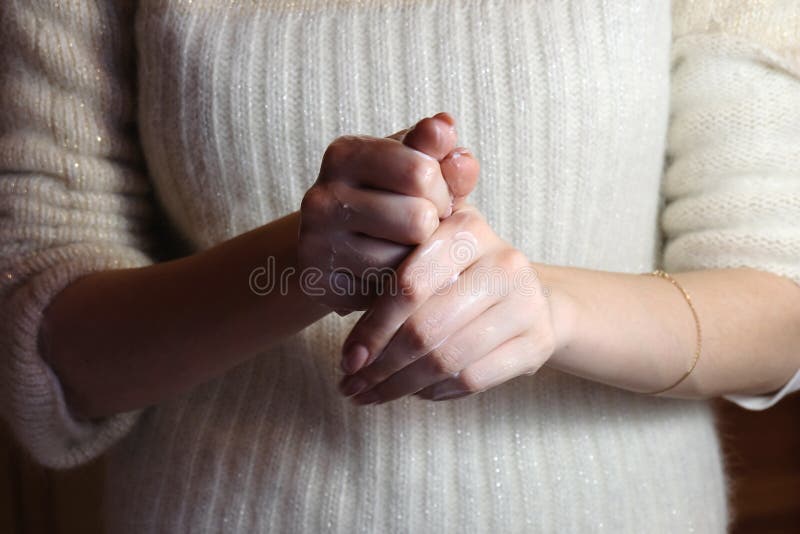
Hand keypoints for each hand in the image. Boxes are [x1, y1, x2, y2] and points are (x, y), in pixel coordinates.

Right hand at [298, 113, 478, 313]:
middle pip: (417, 219)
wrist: (339, 246)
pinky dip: (399, 288)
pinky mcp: (321, 286)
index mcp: (344, 154)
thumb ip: (436, 151)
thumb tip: (445, 127)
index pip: (421, 171)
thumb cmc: (390, 198)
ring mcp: (315, 244)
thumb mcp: (415, 167)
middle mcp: (321, 196)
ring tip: (404, 250)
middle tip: (421, 229)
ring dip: (418, 261)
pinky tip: (388, 275)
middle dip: (433, 227)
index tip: (434, 198)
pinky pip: (387, 295)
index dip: (443, 191)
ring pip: (404, 262)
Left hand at [337, 205, 560, 402]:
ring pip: (447, 360)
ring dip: (401, 386)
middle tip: (351, 384)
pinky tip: (415, 394)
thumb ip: (393, 278)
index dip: (372, 328)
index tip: (347, 358)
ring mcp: (525, 303)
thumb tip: (352, 352)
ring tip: (372, 395)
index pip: (408, 286)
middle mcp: (503, 262)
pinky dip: (436, 392)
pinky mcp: (537, 342)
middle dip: (380, 366)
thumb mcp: (433, 256)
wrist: (532, 296)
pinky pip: (474, 379)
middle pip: (426, 329)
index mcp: (466, 230)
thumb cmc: (462, 277)